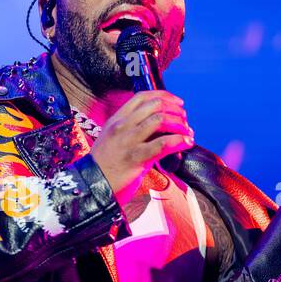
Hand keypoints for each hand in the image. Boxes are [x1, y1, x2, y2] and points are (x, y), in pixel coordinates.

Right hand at [89, 91, 192, 208]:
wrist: (92, 185)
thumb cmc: (105, 164)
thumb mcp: (113, 139)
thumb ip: (131, 129)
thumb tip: (159, 126)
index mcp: (116, 119)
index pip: (143, 96)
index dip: (164, 96)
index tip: (178, 103)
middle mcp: (122, 126)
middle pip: (155, 105)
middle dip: (175, 110)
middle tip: (184, 119)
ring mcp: (128, 141)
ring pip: (160, 120)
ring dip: (179, 124)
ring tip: (188, 132)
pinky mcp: (135, 158)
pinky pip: (162, 144)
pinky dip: (179, 140)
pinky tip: (187, 142)